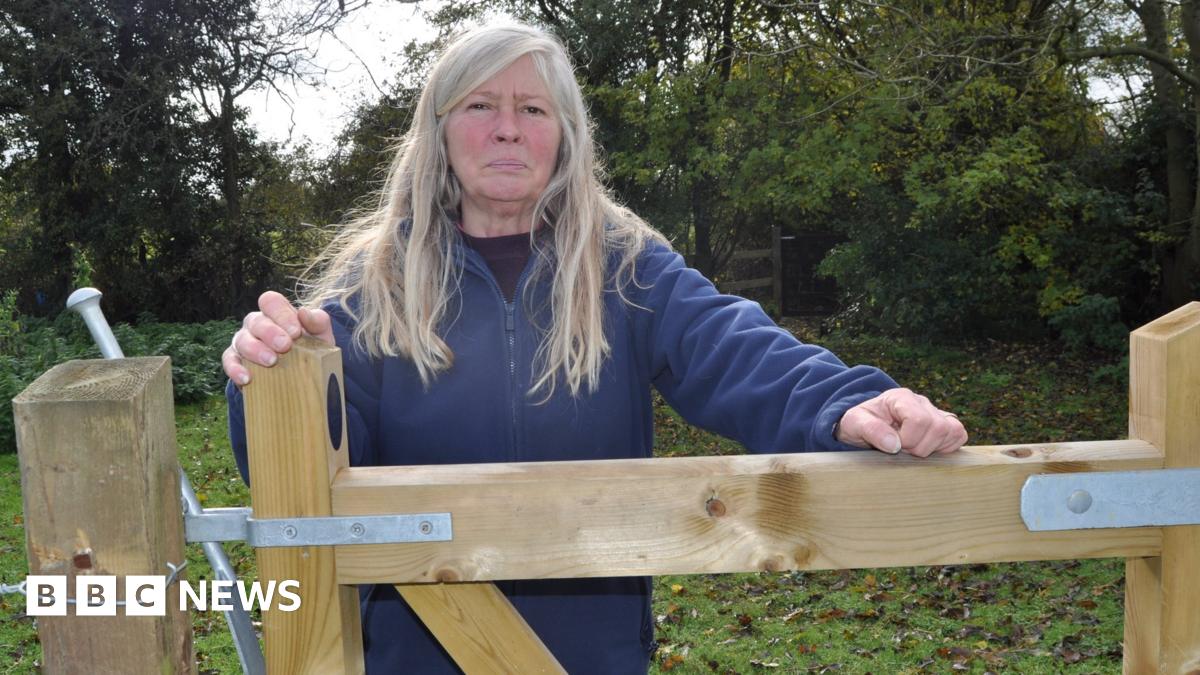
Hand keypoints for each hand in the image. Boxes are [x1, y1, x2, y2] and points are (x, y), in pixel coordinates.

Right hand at [222, 291, 334, 386]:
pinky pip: (229, 361)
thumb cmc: (311, 350)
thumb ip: (318, 321)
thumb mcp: (321, 335)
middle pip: (255, 321)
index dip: (281, 314)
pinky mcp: (235, 361)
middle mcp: (256, 324)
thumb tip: (304, 313)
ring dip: (255, 350)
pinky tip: (247, 378)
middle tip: (285, 346)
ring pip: (241, 340)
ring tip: (271, 361)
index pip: (271, 302)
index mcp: (276, 313)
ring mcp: (243, 341)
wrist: (303, 377)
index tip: (296, 332)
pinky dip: (235, 369)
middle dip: (270, 332)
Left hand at [835, 388, 966, 456]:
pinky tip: (928, 450)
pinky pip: (959, 435)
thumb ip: (871, 430)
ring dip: (934, 448)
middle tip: (903, 450)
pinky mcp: (943, 423)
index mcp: (900, 398)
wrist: (863, 424)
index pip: (919, 419)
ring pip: (953, 431)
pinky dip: (947, 448)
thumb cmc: (859, 423)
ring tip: (913, 450)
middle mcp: (921, 402)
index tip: (894, 447)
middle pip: (939, 427)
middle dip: (920, 447)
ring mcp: (934, 412)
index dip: (908, 440)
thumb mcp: (854, 424)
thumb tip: (893, 445)